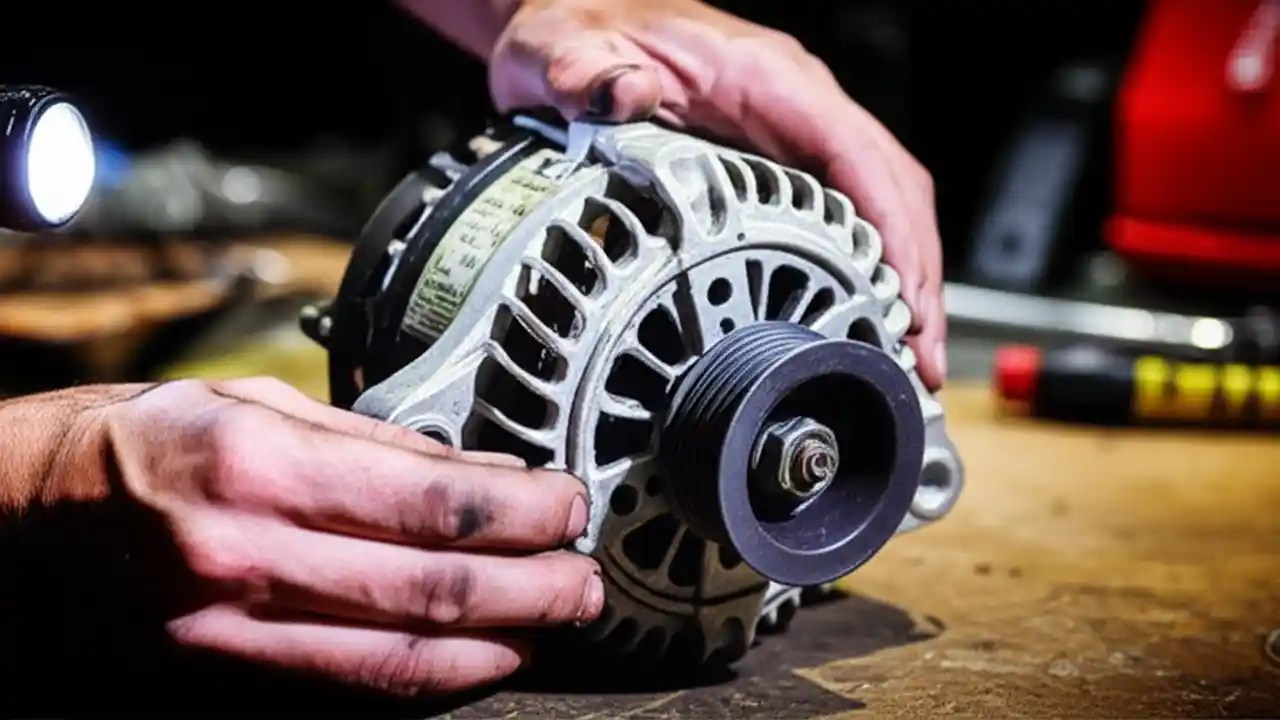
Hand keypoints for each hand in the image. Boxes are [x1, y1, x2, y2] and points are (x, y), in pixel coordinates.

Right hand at [4, 378, 600, 700]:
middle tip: (587, 580)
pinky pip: (350, 689)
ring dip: (499, 642)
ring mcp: (229, 633)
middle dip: (532, 587)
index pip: (431, 502)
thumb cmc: (133, 444)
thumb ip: (367, 442)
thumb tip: (475, 473)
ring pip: (401, 656)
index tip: (568, 504)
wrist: (21, 516)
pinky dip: (430, 679)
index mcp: (258, 465)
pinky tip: (481, 659)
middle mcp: (246, 555)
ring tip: (556, 619)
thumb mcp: (248, 403)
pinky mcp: (219, 679)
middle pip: (432, 589)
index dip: (522, 512)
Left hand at [486, 0, 946, 387]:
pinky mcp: (777, 153)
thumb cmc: (573, 30)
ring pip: (878, 198)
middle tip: (917, 351)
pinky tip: (864, 308)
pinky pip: (845, 205)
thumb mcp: (561, 48)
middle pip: (890, 183)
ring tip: (906, 348)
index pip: (854, 151)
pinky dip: (867, 259)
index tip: (903, 294)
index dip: (891, 227)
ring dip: (903, 270)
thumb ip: (584, 71)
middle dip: (915, 268)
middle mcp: (792, 101)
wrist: (563, 23)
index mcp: (760, 77)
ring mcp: (790, 128)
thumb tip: (619, 93)